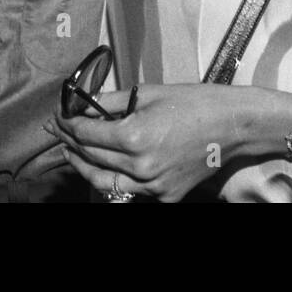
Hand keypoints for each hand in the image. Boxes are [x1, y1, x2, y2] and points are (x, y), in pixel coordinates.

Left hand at [48, 83, 253, 202]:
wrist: (234, 125)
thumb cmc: (195, 102)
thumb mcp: (149, 94)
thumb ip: (110, 102)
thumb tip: (82, 104)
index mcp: (134, 137)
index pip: (85, 134)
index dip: (66, 124)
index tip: (57, 116)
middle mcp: (140, 167)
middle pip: (91, 157)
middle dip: (70, 142)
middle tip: (58, 131)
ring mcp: (154, 187)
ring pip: (105, 182)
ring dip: (85, 167)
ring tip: (72, 153)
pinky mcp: (166, 197)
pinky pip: (130, 191)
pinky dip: (114, 179)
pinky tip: (106, 166)